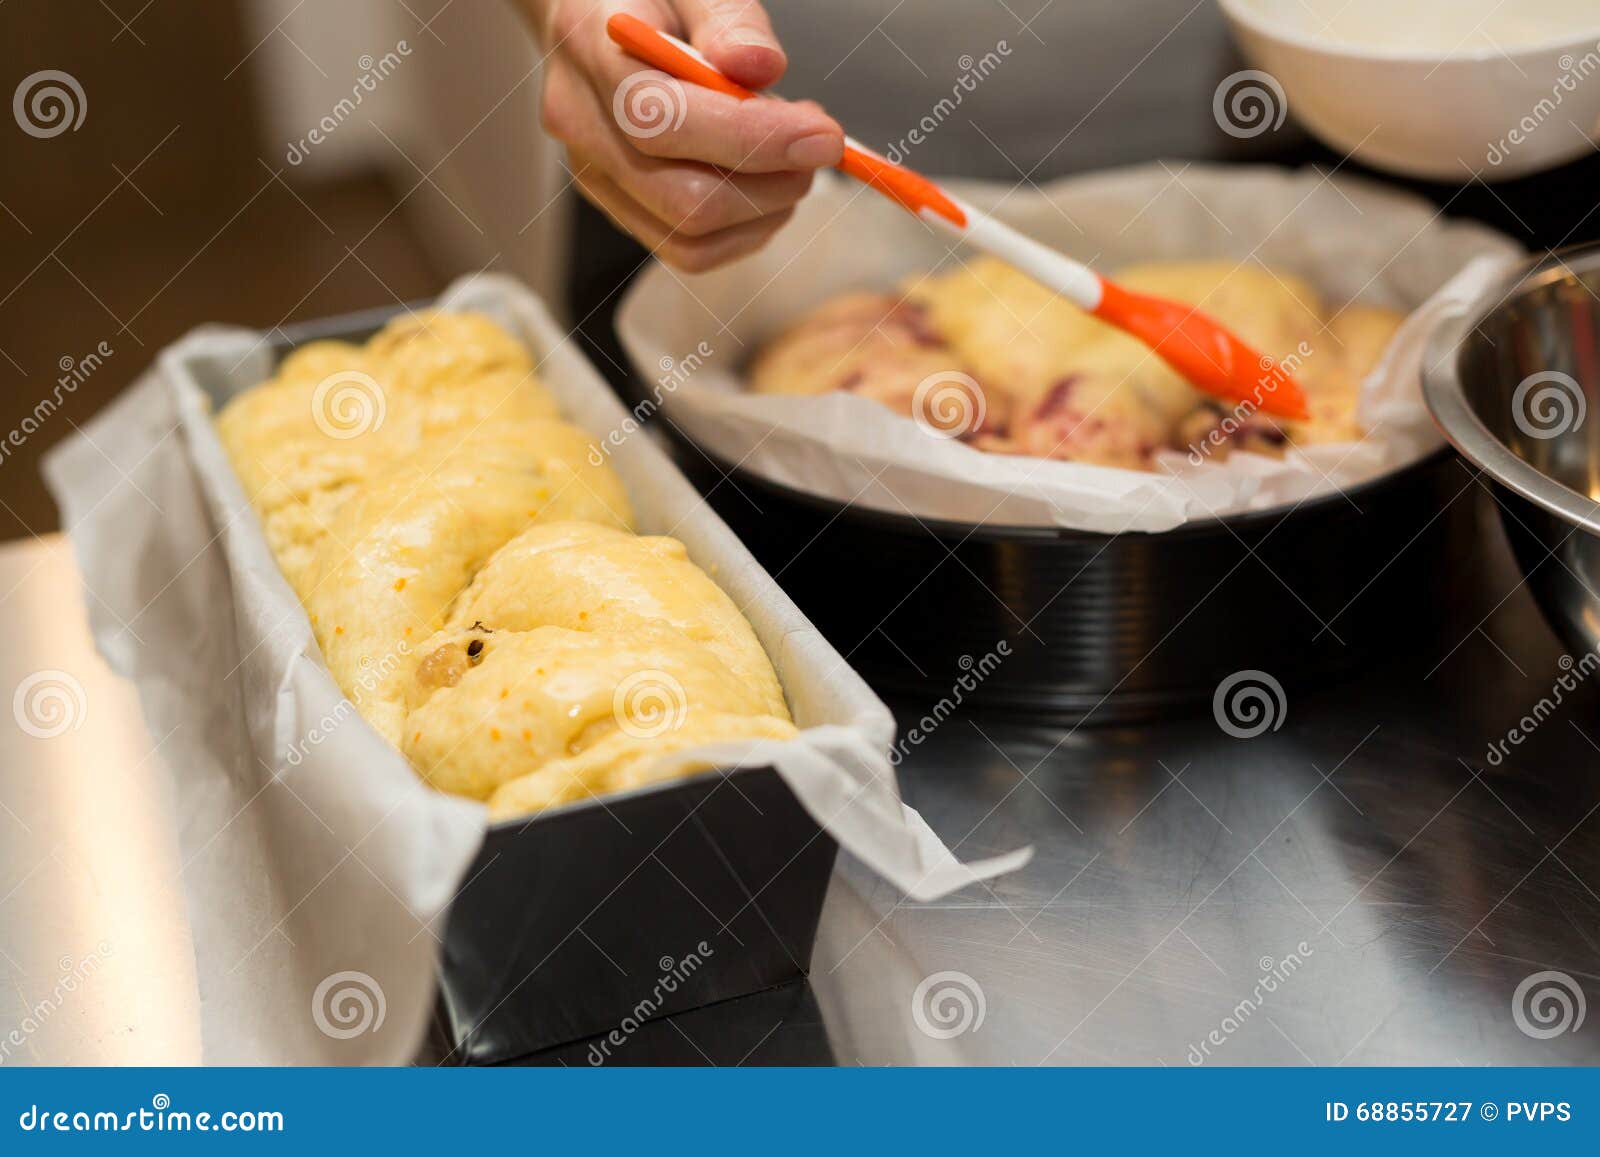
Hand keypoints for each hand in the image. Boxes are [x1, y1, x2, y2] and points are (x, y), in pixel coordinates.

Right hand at [521, 0, 843, 271]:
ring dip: (766, 211)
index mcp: (589, 46)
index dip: (750, 138)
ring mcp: (594, 175)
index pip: (661, 119)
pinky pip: (690, 251)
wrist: (597, 16)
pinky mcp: (620, 208)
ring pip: (690, 237)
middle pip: (682, 197)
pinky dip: (747, 230)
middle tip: (818, 144)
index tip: (822, 135)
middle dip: (771, 183)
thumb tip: (759, 68)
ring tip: (793, 160)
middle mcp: (581, 123)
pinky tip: (766, 186)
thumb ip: (728, 17)